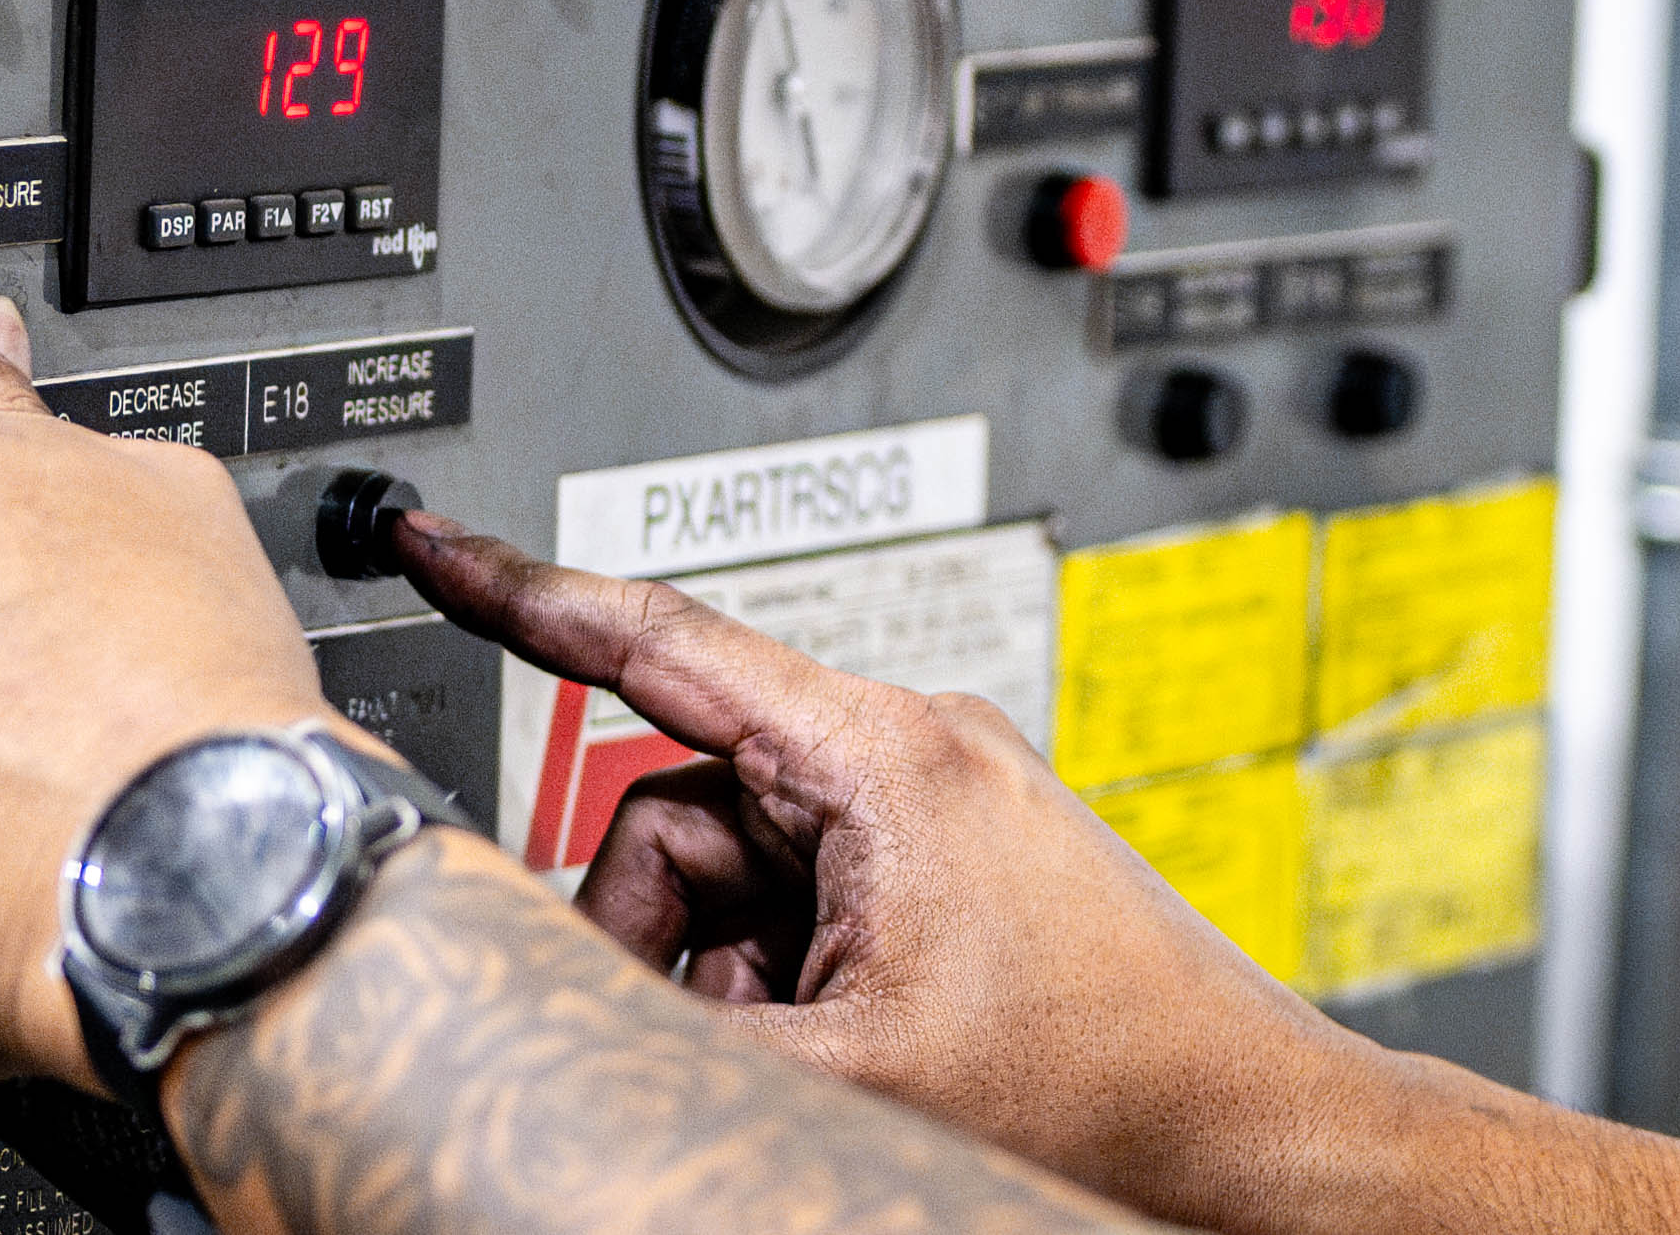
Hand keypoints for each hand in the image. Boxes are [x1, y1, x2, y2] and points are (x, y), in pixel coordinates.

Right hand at [391, 514, 1387, 1230]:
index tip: (431, 543)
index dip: (520, 592)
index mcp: (884, 754)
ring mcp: (922, 812)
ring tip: (798, 1055)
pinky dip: (775, 975)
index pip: (657, 642)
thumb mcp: (849, 1071)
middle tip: (695, 1030)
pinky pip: (793, 895)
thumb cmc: (1112, 1084)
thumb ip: (679, 1032)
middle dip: (652, 922)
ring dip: (721, 968)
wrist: (1248, 1137)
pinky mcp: (936, 865)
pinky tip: (828, 1047)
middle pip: (677, 802)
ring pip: (727, 864)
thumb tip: (558, 1003)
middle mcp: (902, 755)